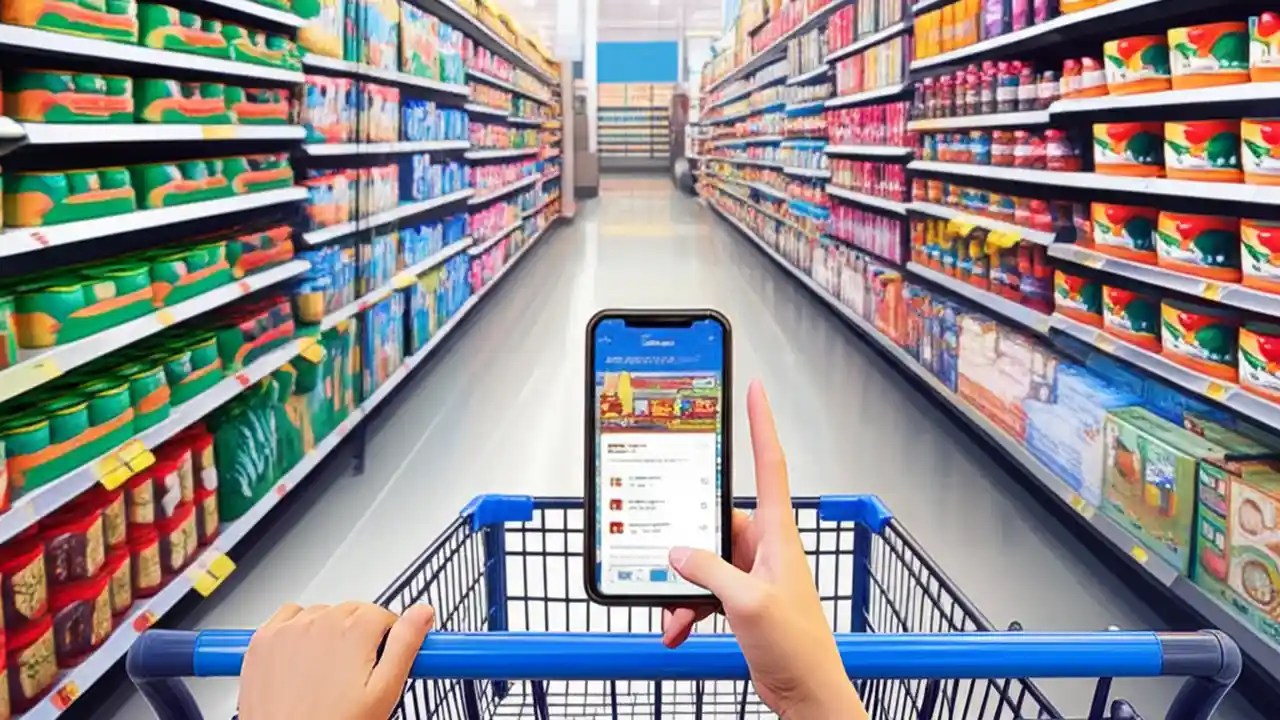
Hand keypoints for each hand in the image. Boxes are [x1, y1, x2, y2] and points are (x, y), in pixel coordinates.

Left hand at [239, 602, 434, 719]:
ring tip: (329, 673)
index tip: (383, 659)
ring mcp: (288, 630)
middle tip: (357, 674)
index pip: (384, 614)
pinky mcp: (263, 640)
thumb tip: (422, 613)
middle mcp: (320, 622)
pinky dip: (298, 629)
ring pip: (323, 614)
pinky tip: (303, 659)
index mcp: (354, 630)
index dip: (388, 639)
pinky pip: (289, 617)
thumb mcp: (383, 692)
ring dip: (330, 633)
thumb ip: (406, 645)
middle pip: (353, 612)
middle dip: (360, 636)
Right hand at [662, 381, 866, 719]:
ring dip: (680, 586)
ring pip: (699, 559)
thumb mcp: (749, 603)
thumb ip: (709, 570)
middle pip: (712, 520)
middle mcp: (763, 546)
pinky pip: (699, 588)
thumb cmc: (800, 648)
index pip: (769, 463)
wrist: (807, 693)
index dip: (761, 423)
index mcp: (777, 534)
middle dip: (684, 545)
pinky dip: (683, 607)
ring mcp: (749, 571)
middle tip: (666, 560)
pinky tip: (676, 627)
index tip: (753, 389)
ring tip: (674, 612)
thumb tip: (678, 551)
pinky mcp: (737, 597)